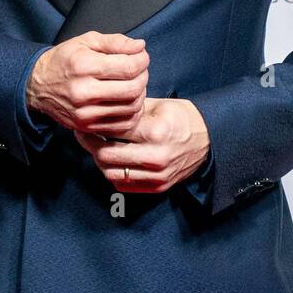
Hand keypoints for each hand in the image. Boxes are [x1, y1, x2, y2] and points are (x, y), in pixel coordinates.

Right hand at [26, 31, 148, 136]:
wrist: (37, 86)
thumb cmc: (63, 60)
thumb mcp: (86, 41)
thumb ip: (115, 41)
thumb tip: (140, 46)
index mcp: (84, 66)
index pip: (129, 67)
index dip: (142, 60)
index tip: (141, 56)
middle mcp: (84, 92)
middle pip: (133, 89)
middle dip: (143, 76)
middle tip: (139, 70)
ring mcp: (85, 113)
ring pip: (131, 108)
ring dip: (140, 94)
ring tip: (133, 84)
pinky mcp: (87, 127)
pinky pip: (123, 125)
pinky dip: (132, 113)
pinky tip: (128, 101)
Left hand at [75, 97, 209, 193]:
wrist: (209, 141)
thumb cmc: (182, 119)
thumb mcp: (159, 105)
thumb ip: (130, 109)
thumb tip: (102, 109)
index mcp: (155, 131)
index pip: (113, 130)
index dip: (94, 125)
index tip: (85, 121)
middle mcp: (155, 156)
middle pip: (107, 155)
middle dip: (90, 144)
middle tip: (83, 134)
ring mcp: (156, 175)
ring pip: (111, 172)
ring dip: (100, 160)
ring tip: (96, 147)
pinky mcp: (157, 187)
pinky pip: (123, 185)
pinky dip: (113, 173)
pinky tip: (112, 160)